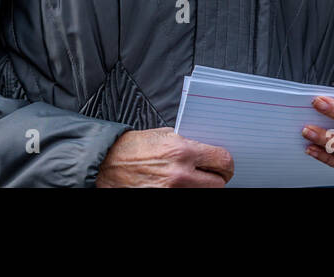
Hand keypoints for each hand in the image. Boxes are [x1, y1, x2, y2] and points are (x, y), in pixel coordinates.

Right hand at [95, 127, 233, 186]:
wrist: (106, 164)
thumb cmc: (132, 147)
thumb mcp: (163, 135)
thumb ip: (188, 142)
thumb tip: (208, 148)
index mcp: (181, 151)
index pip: (222, 160)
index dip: (226, 163)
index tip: (224, 165)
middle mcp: (179, 173)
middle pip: (218, 183)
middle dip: (218, 178)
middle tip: (212, 175)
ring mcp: (172, 191)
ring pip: (205, 193)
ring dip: (203, 187)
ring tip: (193, 179)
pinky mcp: (164, 199)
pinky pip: (187, 197)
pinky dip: (187, 192)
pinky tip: (180, 185)